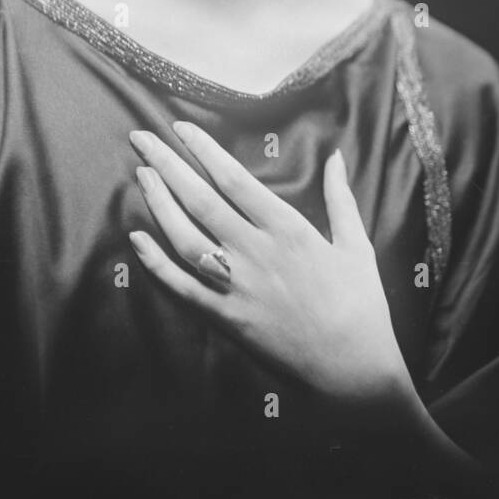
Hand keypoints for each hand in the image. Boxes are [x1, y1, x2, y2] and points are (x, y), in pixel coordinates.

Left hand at [126, 121, 414, 405]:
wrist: (354, 371)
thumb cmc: (361, 306)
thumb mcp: (356, 244)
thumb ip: (340, 197)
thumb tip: (335, 156)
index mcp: (288, 229)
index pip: (234, 178)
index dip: (203, 150)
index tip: (180, 127)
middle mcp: (256, 252)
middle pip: (201, 199)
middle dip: (167, 164)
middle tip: (140, 137)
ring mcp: (237, 287)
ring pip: (185, 238)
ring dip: (159, 204)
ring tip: (142, 175)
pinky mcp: (227, 320)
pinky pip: (182, 289)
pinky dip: (156, 264)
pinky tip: (137, 240)